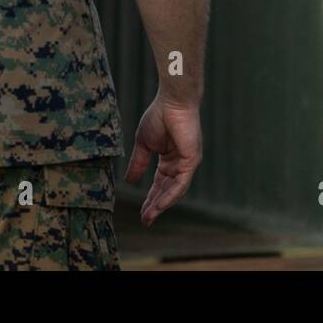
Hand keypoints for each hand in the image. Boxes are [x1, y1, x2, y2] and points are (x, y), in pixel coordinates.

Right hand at [124, 95, 202, 226]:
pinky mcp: (192, 159)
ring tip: (149, 217)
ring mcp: (188, 161)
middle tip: (145, 220)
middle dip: (156, 206)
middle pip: (167, 190)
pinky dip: (170, 195)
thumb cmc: (158, 116)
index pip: (160, 183)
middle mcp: (180, 162)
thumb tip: (130, 182)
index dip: (150, 198)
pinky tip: (160, 205)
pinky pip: (181, 182)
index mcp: (169, 158)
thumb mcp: (143, 144)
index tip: (142, 213)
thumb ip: (138, 163)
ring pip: (175, 190)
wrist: (171, 102)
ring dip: (161, 204)